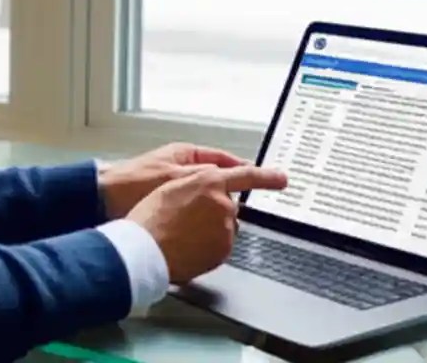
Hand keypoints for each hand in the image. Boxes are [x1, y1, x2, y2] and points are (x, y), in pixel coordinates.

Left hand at [97, 142, 246, 219]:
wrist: (99, 200)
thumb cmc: (132, 184)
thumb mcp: (176, 178)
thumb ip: (205, 178)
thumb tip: (230, 183)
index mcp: (186, 155)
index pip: (227, 162)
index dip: (251, 172)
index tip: (273, 179)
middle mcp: (181, 168)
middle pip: (219, 181)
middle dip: (232, 196)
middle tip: (247, 210)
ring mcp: (173, 186)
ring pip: (207, 199)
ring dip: (216, 210)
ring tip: (226, 225)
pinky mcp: (165, 204)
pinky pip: (193, 212)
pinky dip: (202, 220)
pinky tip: (205, 233)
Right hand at [126, 166, 287, 283]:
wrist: (144, 250)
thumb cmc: (150, 218)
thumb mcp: (171, 186)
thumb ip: (198, 181)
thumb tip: (211, 184)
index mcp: (209, 182)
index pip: (246, 176)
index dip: (267, 176)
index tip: (282, 179)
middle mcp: (223, 205)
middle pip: (228, 206)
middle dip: (214, 211)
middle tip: (186, 219)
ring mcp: (225, 229)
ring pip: (225, 227)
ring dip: (210, 229)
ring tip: (183, 235)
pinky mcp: (224, 251)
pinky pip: (221, 245)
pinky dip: (209, 246)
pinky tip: (188, 246)